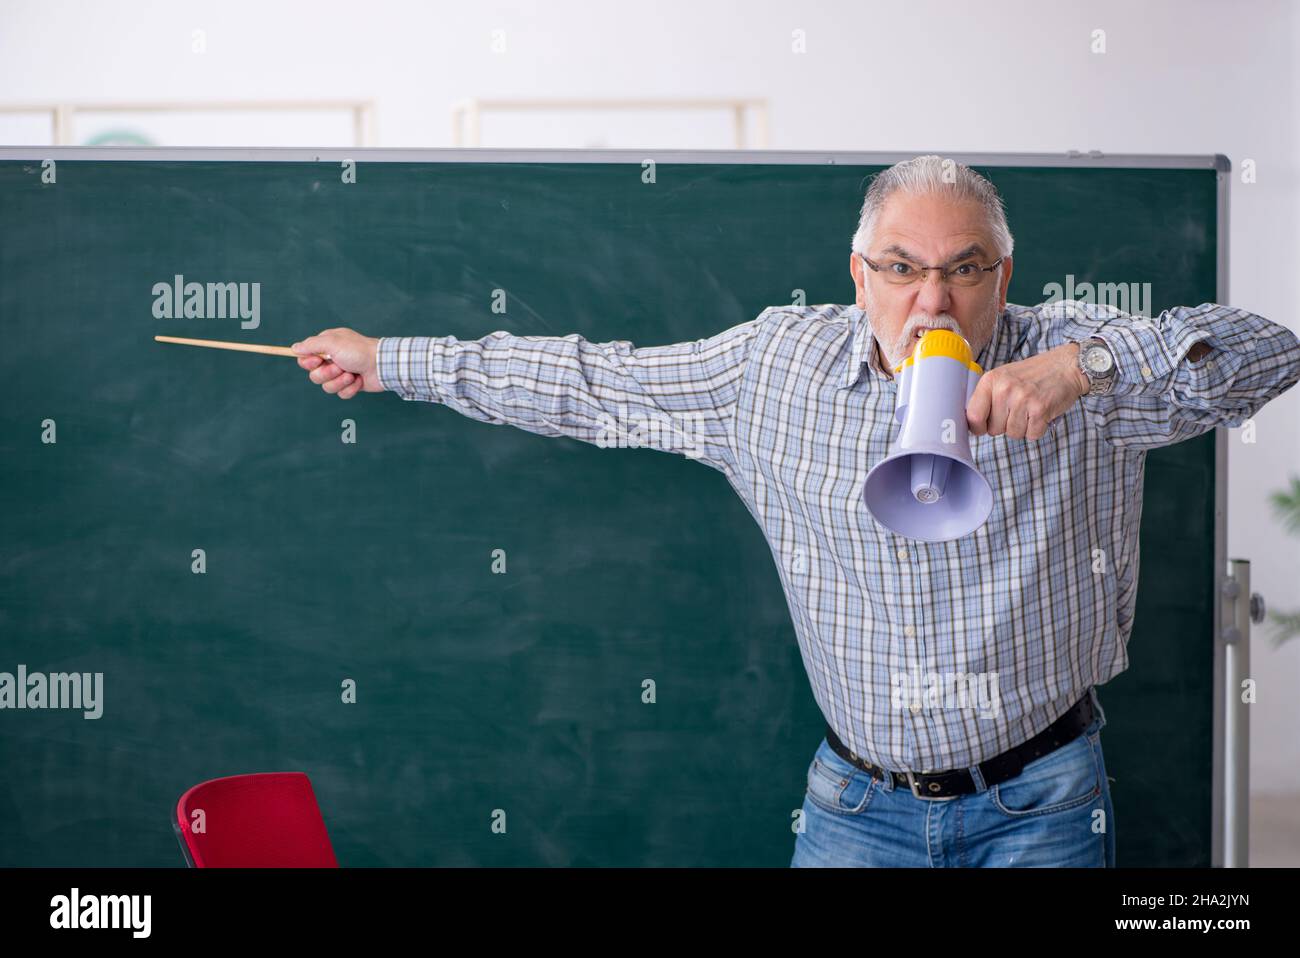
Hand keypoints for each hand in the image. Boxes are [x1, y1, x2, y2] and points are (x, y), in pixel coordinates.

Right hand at [291, 328, 381, 398]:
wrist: (382, 365)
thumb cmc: (358, 350)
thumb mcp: (332, 342)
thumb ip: (311, 345)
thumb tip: (294, 348)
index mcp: (326, 347)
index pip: (305, 359)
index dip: (309, 363)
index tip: (317, 361)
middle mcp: (332, 360)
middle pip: (314, 375)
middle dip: (327, 374)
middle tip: (340, 367)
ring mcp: (341, 374)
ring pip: (327, 387)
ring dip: (340, 382)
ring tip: (352, 374)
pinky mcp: (350, 386)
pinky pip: (341, 394)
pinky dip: (350, 389)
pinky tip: (359, 380)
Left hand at [966, 343, 1089, 439]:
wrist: (1065, 366)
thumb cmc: (1032, 375)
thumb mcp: (1003, 377)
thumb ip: (987, 397)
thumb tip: (972, 423)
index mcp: (991, 380)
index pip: (973, 416)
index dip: (977, 427)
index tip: (983, 427)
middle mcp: (1004, 389)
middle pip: (994, 429)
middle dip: (1004, 425)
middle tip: (1017, 410)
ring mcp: (1022, 399)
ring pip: (1012, 434)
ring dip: (1022, 427)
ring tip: (1029, 409)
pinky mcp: (1040, 410)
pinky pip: (1031, 435)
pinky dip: (1037, 429)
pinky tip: (1040, 413)